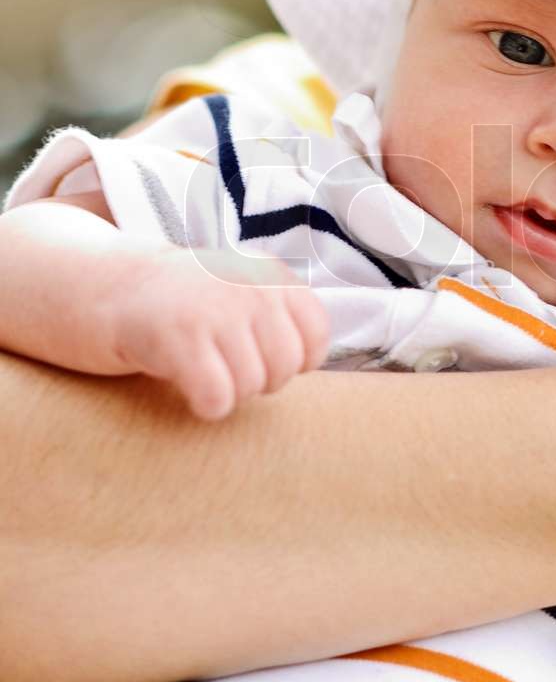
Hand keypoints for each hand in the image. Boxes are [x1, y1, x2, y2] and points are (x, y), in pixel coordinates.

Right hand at [110, 246, 329, 419]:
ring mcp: (214, 310)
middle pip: (285, 366)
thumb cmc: (192, 302)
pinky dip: (208, 405)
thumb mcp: (248, 290)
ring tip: (208, 370)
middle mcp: (249, 287)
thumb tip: (312, 361)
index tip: (266, 356)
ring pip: (252, 385)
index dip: (296, 361)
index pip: (316, 335)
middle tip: (230, 368)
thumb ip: (286, 315)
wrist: (114, 288)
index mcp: (272, 276)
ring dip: (231, 393)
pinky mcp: (179, 337)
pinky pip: (217, 397)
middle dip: (262, 381)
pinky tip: (191, 388)